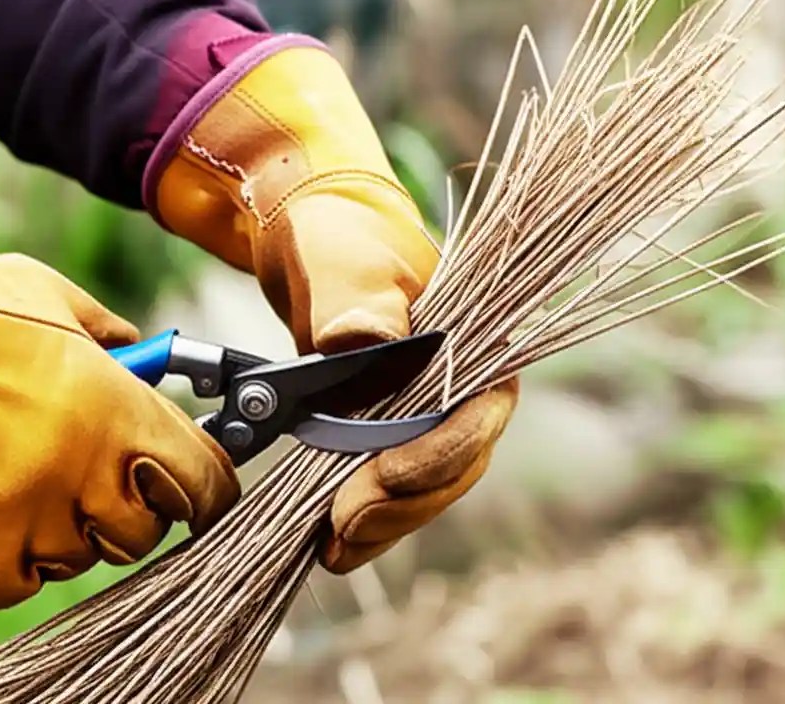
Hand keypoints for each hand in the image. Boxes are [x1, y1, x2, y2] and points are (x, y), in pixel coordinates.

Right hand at [0, 200, 237, 607]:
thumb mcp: (50, 295)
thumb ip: (106, 328)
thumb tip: (138, 344)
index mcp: (126, 415)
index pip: (206, 483)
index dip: (201, 488)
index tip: (186, 489)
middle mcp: (96, 477)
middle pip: (143, 531)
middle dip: (120, 508)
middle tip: (76, 473)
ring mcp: (42, 526)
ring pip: (79, 556)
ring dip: (56, 527)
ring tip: (5, 473)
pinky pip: (19, 580)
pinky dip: (2, 556)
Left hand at [148, 44, 519, 571]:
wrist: (306, 237)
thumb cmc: (335, 236)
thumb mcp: (340, 259)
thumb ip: (355, 299)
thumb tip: (364, 342)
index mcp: (472, 340)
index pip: (478, 414)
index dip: (436, 457)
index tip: (381, 480)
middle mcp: (460, 384)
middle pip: (455, 464)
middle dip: (402, 504)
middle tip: (343, 528)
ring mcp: (424, 412)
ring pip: (424, 486)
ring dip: (382, 523)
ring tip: (332, 548)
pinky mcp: (386, 433)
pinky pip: (388, 486)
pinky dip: (363, 517)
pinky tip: (328, 543)